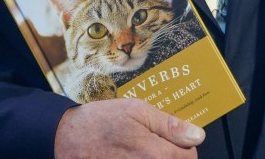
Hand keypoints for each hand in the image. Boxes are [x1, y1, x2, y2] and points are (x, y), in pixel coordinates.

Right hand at [54, 98, 204, 158]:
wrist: (67, 138)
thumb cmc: (101, 122)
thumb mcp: (137, 111)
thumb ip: (169, 125)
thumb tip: (196, 135)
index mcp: (155, 153)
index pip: (190, 157)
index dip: (186, 145)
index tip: (177, 138)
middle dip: (173, 155)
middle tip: (158, 143)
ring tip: (143, 149)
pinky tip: (133, 155)